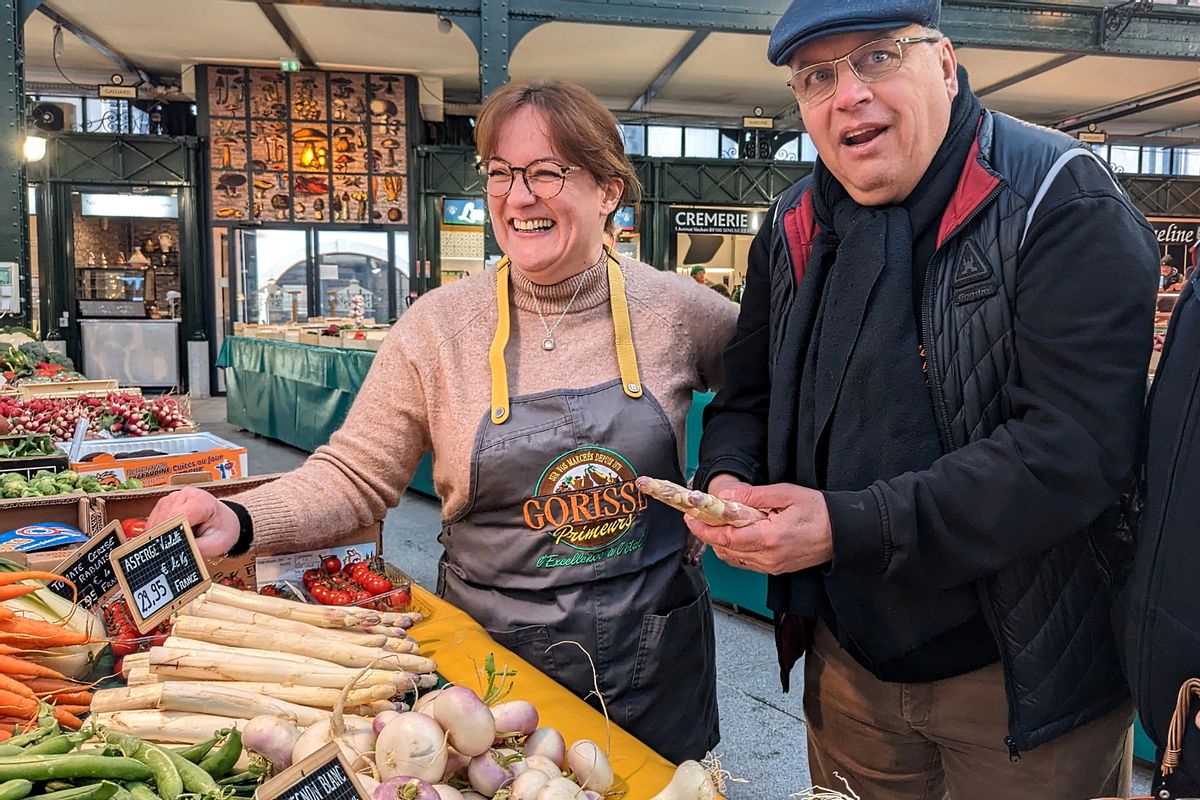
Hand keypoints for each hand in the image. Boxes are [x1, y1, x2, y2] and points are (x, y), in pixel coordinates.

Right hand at [146, 487, 240, 558]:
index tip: (170, 547)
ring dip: (162, 533)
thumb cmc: (223, 530)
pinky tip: (171, 535)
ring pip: (156, 519)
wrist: (224, 522)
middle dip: (166, 536)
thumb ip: (198, 547)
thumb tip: (178, 551)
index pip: (178, 516)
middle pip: (165, 517)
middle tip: (174, 549)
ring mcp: (173, 497)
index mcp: (201, 500)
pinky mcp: (165, 504)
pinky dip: (159, 531)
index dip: (172, 532)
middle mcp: (185, 495)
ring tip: (179, 538)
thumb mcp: (218, 543)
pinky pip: (154, 520)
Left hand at [684, 482, 832, 574]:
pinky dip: (735, 549)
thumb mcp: (785, 494)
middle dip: (709, 534)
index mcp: (769, 539)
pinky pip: (746, 562)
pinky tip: (736, 533)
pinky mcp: (776, 568)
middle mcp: (768, 558)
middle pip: (725, 551)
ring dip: (721, 542)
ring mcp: (772, 566)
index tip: (690, 518)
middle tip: (700, 517)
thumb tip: (726, 497)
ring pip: (734, 558)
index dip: (704, 529)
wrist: (845, 533)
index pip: (726, 539)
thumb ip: (752, 496)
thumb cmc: (820, 512)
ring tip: (717, 522)